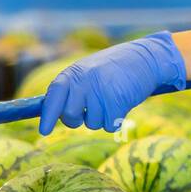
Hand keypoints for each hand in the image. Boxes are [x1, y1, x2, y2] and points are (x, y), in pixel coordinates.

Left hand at [39, 32, 186, 134]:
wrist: (146, 59)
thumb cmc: (115, 68)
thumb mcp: (89, 71)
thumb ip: (72, 88)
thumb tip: (55, 113)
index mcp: (75, 73)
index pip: (54, 96)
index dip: (47, 116)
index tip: (44, 132)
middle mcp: (85, 81)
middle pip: (70, 116)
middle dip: (78, 119)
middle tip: (89, 110)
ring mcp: (101, 92)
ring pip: (92, 123)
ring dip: (101, 117)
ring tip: (112, 98)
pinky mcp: (117, 102)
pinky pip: (109, 125)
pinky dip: (116, 119)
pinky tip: (122, 103)